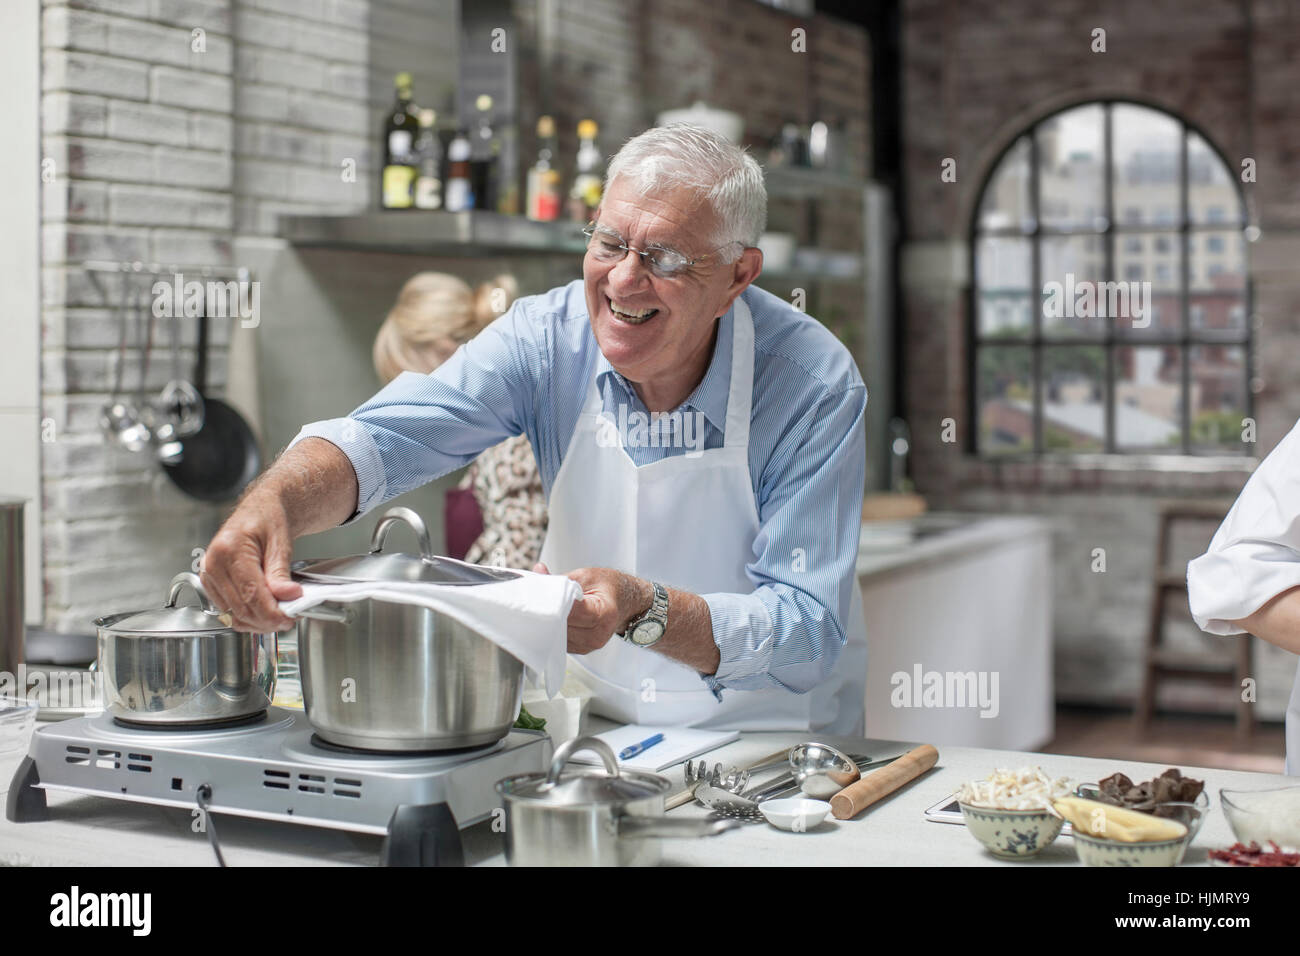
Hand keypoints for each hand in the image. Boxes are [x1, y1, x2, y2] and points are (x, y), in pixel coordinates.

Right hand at [200, 497, 301, 632]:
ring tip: (280, 614)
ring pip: (233, 614)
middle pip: (240, 609)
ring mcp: (209, 575)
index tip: (290, 618)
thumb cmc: (268, 520)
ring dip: (257, 622)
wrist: (259, 511)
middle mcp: (213, 564)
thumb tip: (288, 596)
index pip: (250, 595)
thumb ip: (281, 572)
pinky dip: (248, 615)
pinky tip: (264, 610)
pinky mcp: (211, 583)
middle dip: (267, 621)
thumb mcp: (280, 543)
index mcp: (229, 550)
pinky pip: (228, 609)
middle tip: (289, 619)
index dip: (272, 613)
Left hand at [533, 563, 649, 653]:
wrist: (626, 604)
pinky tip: (552, 616)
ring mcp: (588, 645)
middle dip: (545, 611)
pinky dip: (553, 627)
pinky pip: (559, 639)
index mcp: (603, 614)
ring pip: (556, 635)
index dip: (552, 601)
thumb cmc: (610, 588)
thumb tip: (538, 573)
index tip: (537, 592)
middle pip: (560, 625)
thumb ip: (561, 579)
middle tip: (533, 597)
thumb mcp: (587, 575)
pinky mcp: (580, 650)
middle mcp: (597, 635)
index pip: (570, 611)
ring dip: (547, 621)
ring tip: (543, 605)